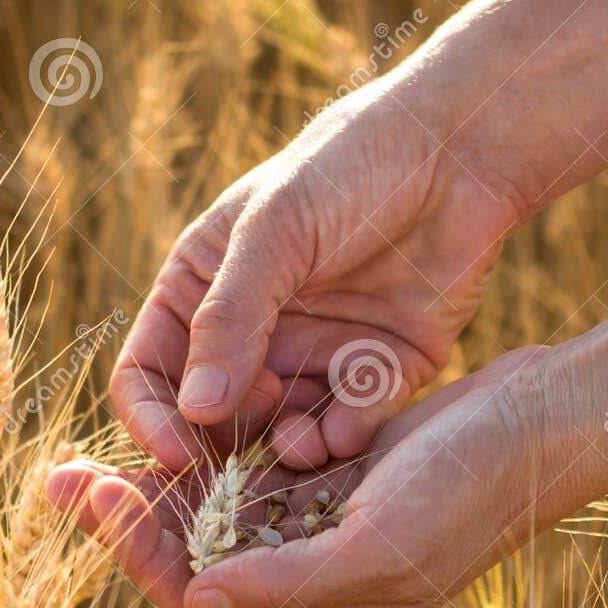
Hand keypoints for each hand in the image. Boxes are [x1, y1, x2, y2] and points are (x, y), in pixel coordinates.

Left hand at [53, 345, 580, 607]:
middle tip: (61, 474)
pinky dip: (210, 458)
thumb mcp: (381, 544)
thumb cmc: (473, 488)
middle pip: (195, 560)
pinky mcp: (333, 478)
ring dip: (160, 487)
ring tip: (94, 454)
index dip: (138, 556)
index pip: (203, 600)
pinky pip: (252, 477)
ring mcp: (322, 528)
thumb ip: (286, 581)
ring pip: (215, 517)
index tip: (89, 498)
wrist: (543, 419)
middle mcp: (315, 580)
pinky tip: (171, 428)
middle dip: (129, 520)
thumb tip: (193, 599)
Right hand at [111, 74, 528, 473]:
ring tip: (306, 445)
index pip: (149, 371)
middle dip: (226, 446)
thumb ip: (230, 320)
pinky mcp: (379, 371)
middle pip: (215, 419)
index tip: (173, 455)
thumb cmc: (349, 167)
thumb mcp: (274, 231)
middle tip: (246, 457)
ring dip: (291, 447)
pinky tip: (352, 423)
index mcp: (202, 291)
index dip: (152, 418)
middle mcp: (254, 333)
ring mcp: (316, 354)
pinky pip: (354, 422)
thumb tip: (195, 409)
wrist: (458, 150)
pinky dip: (349, 430)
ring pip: (285, 432)